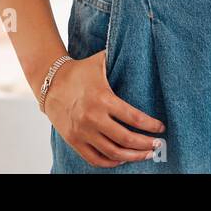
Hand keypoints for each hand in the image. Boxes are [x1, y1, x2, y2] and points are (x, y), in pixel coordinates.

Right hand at [42, 50, 164, 167]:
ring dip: (133, 156)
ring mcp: (82, 131)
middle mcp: (92, 117)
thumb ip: (119, 56)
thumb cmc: (78, 71)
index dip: (151, 126)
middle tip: (158, 145)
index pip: (134, 117)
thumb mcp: (99, 61)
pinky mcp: (74, 140)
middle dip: (146, 144)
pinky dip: (111, 162)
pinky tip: (122, 159)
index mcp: (103, 98)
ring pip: (113, 153)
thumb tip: (138, 47)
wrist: (49, 82)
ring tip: (145, 154)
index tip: (161, 128)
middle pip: (126, 139)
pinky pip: (95, 159)